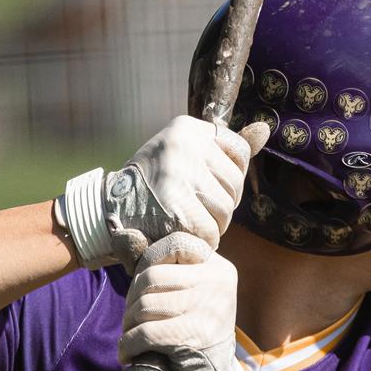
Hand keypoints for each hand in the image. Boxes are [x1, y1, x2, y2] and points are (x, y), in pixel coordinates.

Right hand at [57, 117, 267, 270]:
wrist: (105, 213)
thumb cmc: (152, 187)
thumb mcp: (186, 157)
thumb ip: (227, 149)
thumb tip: (265, 129)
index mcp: (187, 127)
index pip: (239, 152)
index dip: (227, 177)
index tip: (201, 184)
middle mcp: (184, 145)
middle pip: (234, 185)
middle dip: (218, 205)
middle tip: (188, 207)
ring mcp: (179, 174)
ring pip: (225, 211)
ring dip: (210, 226)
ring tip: (182, 220)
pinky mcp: (176, 206)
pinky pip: (210, 232)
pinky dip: (199, 242)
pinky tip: (178, 235)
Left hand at [117, 233, 256, 370]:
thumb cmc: (193, 334)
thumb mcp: (183, 296)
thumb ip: (160, 267)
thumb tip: (124, 236)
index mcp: (219, 267)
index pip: (174, 244)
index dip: (147, 263)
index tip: (142, 289)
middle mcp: (219, 283)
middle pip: (152, 275)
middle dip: (132, 300)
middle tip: (131, 320)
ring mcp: (211, 309)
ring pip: (146, 304)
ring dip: (129, 325)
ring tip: (131, 336)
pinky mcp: (198, 336)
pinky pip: (147, 332)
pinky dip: (129, 344)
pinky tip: (128, 352)